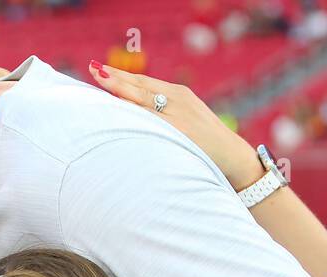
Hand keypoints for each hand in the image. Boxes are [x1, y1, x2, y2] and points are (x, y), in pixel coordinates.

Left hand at [87, 61, 264, 188]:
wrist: (232, 157)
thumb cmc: (206, 144)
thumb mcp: (187, 119)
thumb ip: (165, 112)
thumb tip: (136, 112)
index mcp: (180, 95)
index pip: (145, 83)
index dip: (123, 76)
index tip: (102, 70)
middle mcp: (178, 100)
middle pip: (141, 87)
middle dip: (116, 79)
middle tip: (94, 69)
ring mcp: (178, 115)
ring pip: (143, 101)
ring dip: (121, 91)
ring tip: (100, 80)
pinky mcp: (179, 131)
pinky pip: (150, 120)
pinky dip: (134, 113)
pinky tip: (118, 109)